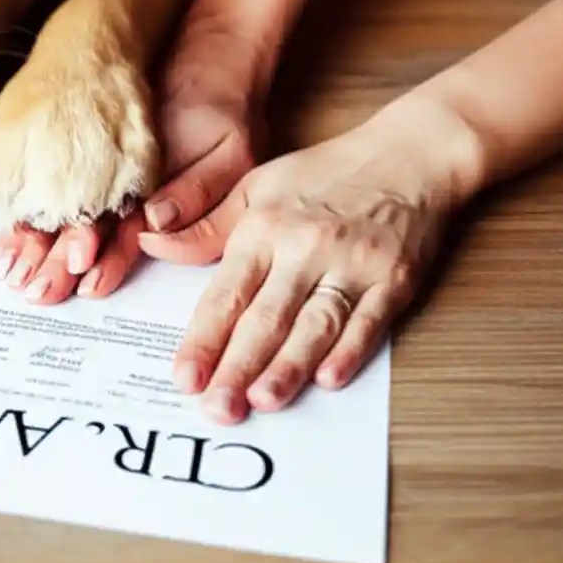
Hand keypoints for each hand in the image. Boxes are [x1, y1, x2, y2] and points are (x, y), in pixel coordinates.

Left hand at [0, 25, 267, 304]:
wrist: (206, 68)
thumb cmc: (216, 115)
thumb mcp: (224, 153)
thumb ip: (195, 192)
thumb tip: (156, 221)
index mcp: (161, 217)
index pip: (128, 245)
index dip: (105, 265)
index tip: (82, 278)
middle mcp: (129, 212)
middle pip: (92, 244)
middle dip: (61, 267)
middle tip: (36, 288)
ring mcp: (108, 192)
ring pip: (68, 226)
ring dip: (39, 250)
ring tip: (13, 272)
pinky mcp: (93, 173)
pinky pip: (55, 197)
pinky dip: (28, 217)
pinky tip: (5, 241)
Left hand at [141, 95, 485, 423]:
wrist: (411, 154)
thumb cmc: (326, 176)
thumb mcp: (255, 188)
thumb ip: (204, 227)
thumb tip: (151, 241)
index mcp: (264, 229)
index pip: (226, 295)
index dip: (204, 339)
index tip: (186, 378)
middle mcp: (305, 248)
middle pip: (266, 317)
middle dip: (238, 366)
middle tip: (218, 409)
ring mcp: (352, 264)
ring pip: (314, 324)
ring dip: (289, 366)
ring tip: (263, 401)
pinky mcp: (395, 278)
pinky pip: (370, 320)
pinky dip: (350, 350)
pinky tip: (329, 379)